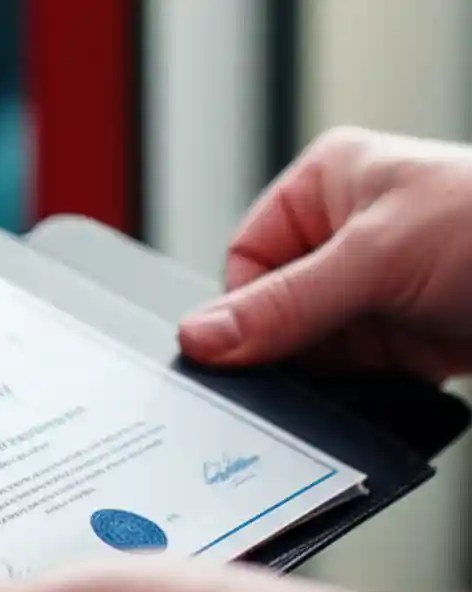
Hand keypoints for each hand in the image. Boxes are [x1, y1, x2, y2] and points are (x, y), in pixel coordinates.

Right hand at [178, 127, 471, 379]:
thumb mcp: (376, 258)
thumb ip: (283, 304)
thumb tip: (202, 335)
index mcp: (326, 186)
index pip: (246, 258)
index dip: (242, 307)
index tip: (239, 350)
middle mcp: (343, 238)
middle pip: (269, 308)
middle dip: (277, 345)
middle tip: (284, 373)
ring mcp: (372, 293)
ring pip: (304, 347)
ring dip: (314, 374)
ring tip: (338, 380)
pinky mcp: (399, 342)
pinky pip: (345, 377)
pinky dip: (345, 394)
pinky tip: (360, 394)